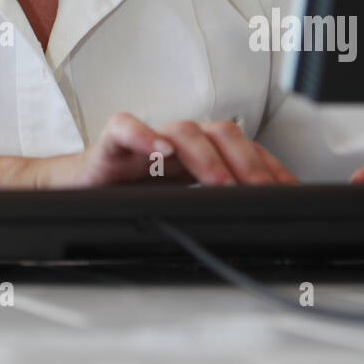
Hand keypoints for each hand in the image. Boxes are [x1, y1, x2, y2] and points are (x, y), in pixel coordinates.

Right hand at [31, 112, 299, 188]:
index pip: (244, 151)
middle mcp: (177, 143)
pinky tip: (159, 151)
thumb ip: (209, 212)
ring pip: (184, 130)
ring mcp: (146, 141)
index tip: (292, 193)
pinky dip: (143, 136)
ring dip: (208, 156)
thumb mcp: (176, 208)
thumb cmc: (125, 198)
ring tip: (220, 181)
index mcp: (199, 157)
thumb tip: (256, 235)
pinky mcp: (111, 144)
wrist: (71, 192)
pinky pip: (126, 128)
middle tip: (262, 193)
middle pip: (222, 133)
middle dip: (248, 162)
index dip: (270, 168)